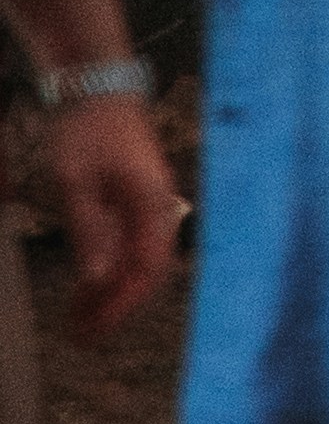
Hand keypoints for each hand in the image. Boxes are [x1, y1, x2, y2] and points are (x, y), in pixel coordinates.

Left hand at [35, 89, 180, 333]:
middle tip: (81, 338)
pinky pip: (128, 244)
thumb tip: (98, 281)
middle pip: (146, 271)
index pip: (147, 269)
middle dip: (116, 308)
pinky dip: (108, 270)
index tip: (92, 331)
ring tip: (77, 320)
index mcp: (151, 202)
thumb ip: (89, 233)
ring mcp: (148, 202)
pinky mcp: (135, 198)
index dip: (121, 305)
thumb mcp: (75, 184)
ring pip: (137, 260)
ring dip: (111, 293)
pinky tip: (85, 286)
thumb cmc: (84, 132)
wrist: (96, 85)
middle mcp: (158, 206)